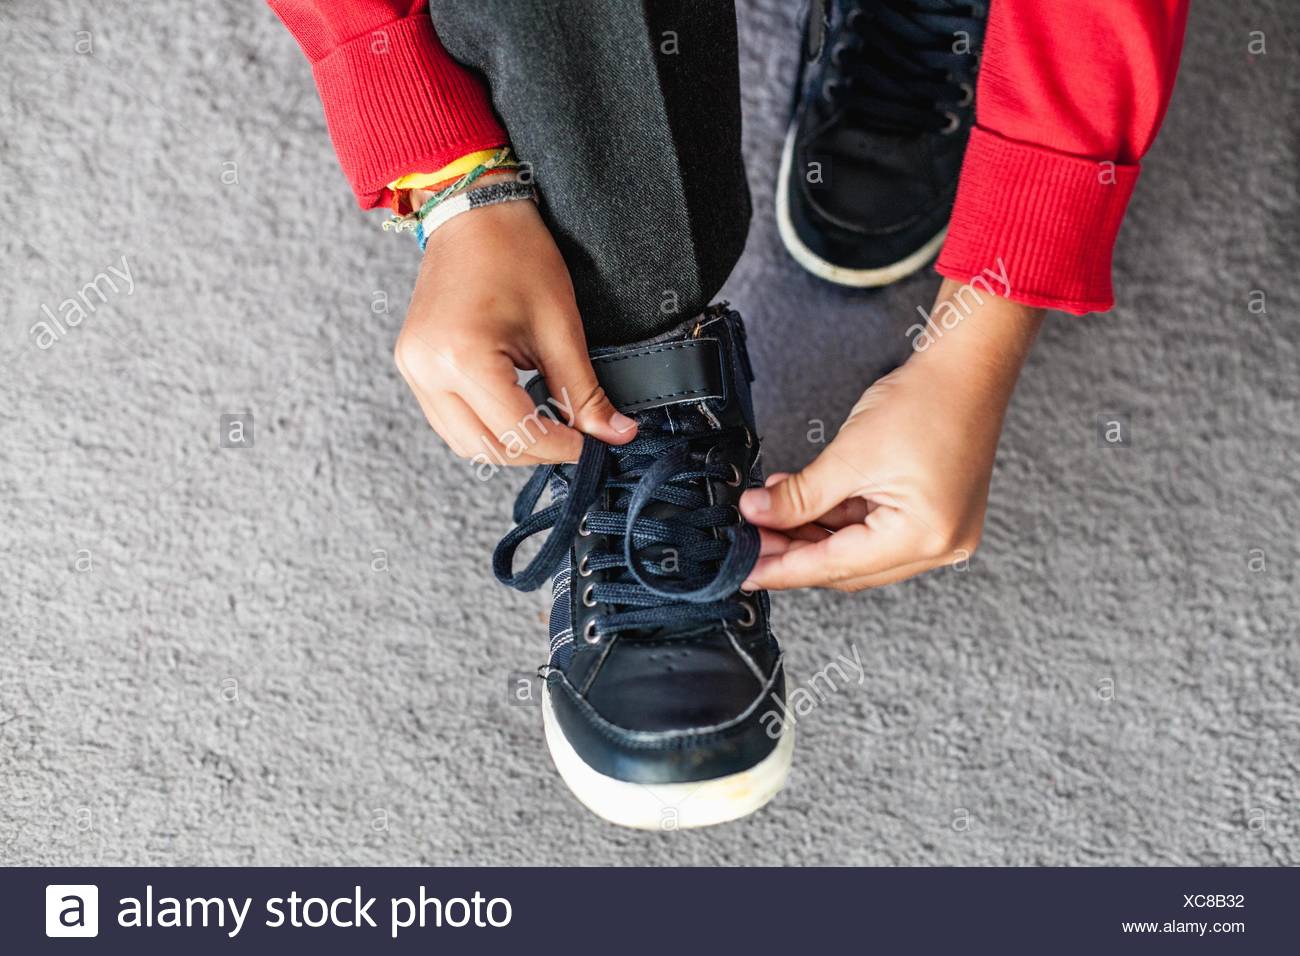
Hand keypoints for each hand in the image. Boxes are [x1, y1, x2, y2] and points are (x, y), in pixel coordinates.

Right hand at [394, 196, 635, 464]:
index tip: (595, 448)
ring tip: (548, 426)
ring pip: (465, 442)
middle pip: (487, 448)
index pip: (518, 431)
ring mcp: (412, 370)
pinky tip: (516, 411)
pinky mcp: (411, 366)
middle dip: (536, 451)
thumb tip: (615, 436)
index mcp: (462, 358)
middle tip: (576, 439)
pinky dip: (485, 427)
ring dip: (509, 444)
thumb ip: (584, 392)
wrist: (473, 213)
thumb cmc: (517, 255)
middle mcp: (427, 370)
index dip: (562, 447)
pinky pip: (449, 421)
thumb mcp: (560, 327)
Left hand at [740, 280, 1043, 590]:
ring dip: (813, 534)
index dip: (784, 569)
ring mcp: (941, 533)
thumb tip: (757, 514)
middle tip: (751, 542)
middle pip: (849, 566)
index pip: (836, 565)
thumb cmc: (927, 402)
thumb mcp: (849, 454)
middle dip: (796, 553)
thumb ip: (799, 495)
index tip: (746, 571)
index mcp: (922, 536)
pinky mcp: (934, 516)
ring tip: (771, 515)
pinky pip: (876, 530)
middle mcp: (939, 545)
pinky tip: (804, 503)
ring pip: (859, 550)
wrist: (968, 368)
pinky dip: (838, 519)